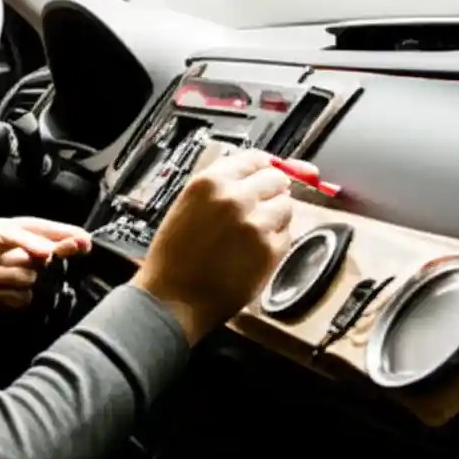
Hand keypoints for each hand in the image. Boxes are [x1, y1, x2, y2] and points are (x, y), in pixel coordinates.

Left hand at [0, 217, 91, 316]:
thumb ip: (24, 238)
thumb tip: (49, 251)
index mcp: (30, 234)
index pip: (60, 235)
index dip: (74, 238)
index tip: (83, 242)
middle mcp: (32, 256)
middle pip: (58, 258)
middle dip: (55, 255)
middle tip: (49, 254)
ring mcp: (24, 278)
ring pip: (36, 277)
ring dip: (12, 272)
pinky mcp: (13, 299)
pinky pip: (22, 295)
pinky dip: (3, 289)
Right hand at [131, 149, 308, 344]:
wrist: (172, 300)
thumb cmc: (175, 257)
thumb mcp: (188, 205)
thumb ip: (224, 185)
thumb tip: (266, 167)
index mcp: (210, 182)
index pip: (255, 158)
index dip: (261, 168)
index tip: (264, 175)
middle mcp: (236, 198)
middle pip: (277, 179)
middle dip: (270, 192)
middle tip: (255, 210)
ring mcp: (256, 224)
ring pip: (286, 206)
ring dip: (274, 217)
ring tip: (249, 235)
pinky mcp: (271, 250)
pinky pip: (287, 235)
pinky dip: (275, 241)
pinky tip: (251, 253)